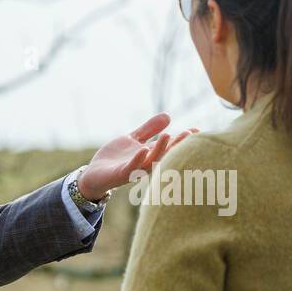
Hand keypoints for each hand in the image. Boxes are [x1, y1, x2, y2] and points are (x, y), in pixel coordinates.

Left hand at [78, 113, 198, 200]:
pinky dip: (138, 159)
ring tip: (167, 136)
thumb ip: (149, 129)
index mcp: (150, 155)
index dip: (182, 139)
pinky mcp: (121, 174)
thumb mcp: (133, 139)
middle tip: (189, 134)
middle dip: (177, 145)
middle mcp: (146, 164)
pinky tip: (144, 149)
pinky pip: (132, 167)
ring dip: (160, 150)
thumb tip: (168, 116)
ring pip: (151, 161)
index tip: (197, 130)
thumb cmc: (115, 158)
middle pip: (165, 154)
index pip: (169, 146)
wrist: (94, 174)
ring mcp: (134, 170)